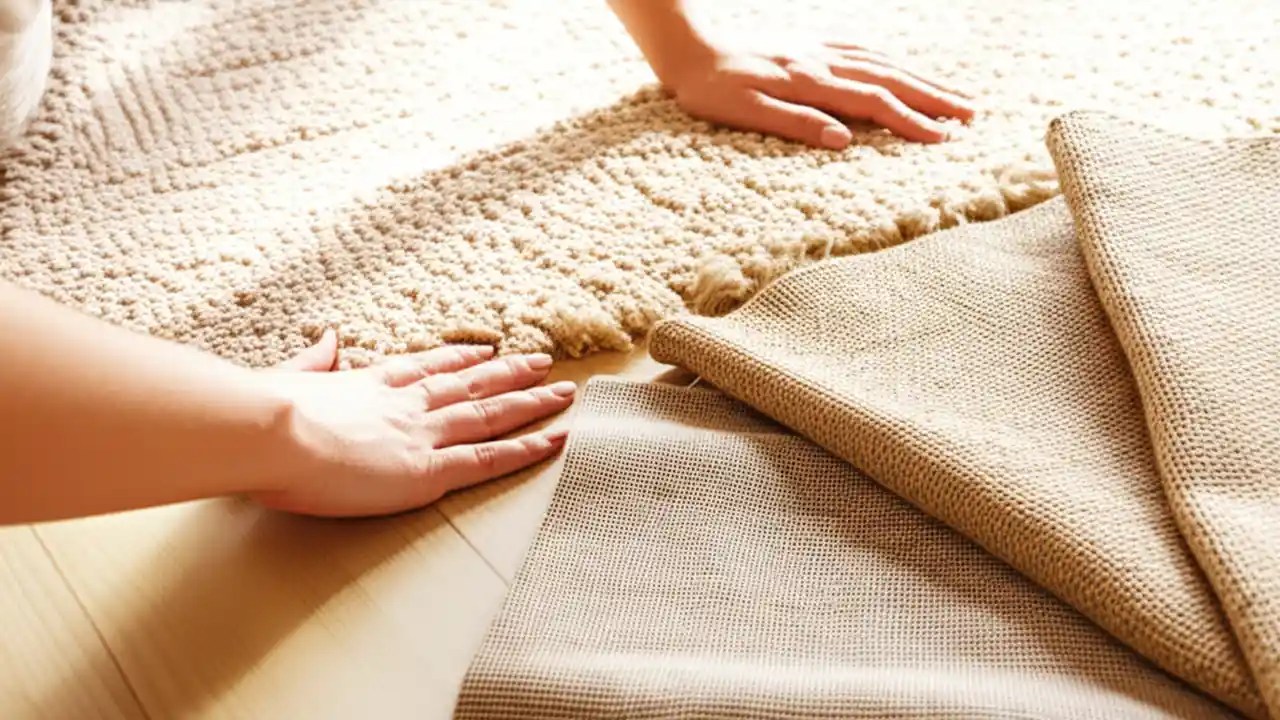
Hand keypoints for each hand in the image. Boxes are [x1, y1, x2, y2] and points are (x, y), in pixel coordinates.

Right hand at [253, 331, 574, 516]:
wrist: (269, 431)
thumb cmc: (264, 412)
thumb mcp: (288, 376)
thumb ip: (312, 360)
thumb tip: (328, 339)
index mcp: (371, 382)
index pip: (428, 367)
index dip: (461, 359)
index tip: (486, 349)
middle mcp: (407, 403)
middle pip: (472, 385)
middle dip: (509, 373)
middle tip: (543, 362)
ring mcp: (422, 434)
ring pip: (491, 415)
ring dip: (531, 402)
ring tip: (564, 392)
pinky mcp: (428, 471)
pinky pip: (489, 459)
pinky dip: (526, 448)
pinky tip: (555, 439)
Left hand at [663, 38, 974, 148]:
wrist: (689, 48)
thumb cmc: (711, 90)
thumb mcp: (744, 113)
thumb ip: (794, 124)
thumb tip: (842, 140)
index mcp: (810, 82)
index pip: (873, 104)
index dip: (910, 122)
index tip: (943, 140)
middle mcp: (822, 62)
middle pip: (891, 79)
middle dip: (934, 99)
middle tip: (972, 116)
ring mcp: (820, 49)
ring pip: (883, 63)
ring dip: (921, 80)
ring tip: (954, 97)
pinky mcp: (811, 45)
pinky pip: (864, 50)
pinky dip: (892, 62)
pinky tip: (903, 71)